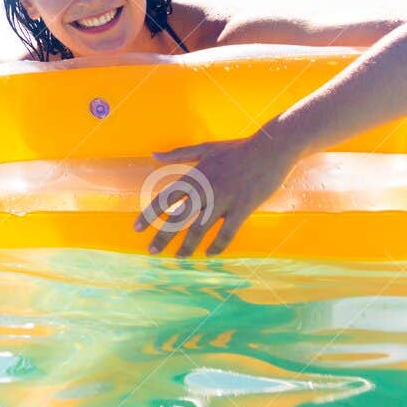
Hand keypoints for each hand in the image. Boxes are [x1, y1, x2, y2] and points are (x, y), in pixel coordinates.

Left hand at [132, 131, 301, 256]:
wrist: (270, 148)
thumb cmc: (236, 149)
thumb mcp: (205, 149)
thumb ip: (178, 154)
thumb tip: (152, 155)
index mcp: (194, 177)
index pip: (165, 199)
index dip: (149, 215)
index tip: (137, 228)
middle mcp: (205, 191)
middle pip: (178, 218)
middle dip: (163, 237)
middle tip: (151, 251)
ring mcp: (224, 201)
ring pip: (199, 229)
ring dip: (187, 246)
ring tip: (178, 258)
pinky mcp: (242, 208)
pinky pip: (226, 233)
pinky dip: (217, 245)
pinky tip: (209, 254)